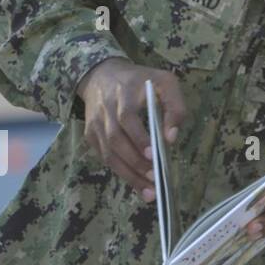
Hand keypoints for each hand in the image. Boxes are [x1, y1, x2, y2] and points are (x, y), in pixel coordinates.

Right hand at [75, 58, 187, 199]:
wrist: (101, 75)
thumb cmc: (139, 80)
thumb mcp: (164, 82)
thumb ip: (174, 106)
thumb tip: (171, 138)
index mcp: (124, 94)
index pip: (127, 118)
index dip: (138, 138)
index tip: (154, 154)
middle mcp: (105, 110)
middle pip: (115, 140)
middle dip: (135, 162)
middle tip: (154, 178)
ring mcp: (95, 124)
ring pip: (108, 154)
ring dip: (128, 174)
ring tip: (147, 190)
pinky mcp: (90, 135)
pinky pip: (104, 158)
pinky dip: (119, 172)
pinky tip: (136, 183)